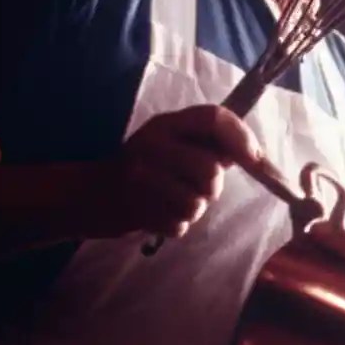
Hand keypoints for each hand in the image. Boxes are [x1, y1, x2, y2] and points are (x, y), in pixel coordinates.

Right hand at [86, 105, 261, 239]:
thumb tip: (253, 156)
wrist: (91, 195)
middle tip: (194, 188)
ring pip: (197, 203)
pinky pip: (179, 225)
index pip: (214, 118)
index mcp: (166, 124)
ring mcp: (140, 178)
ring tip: (172, 201)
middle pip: (210, 170)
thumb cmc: (144, 167)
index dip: (241, 138)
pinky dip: (175, 225)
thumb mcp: (172, 143)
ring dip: (193, 209)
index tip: (254, 160)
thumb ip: (209, 144)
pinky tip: (158, 213)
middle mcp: (152, 145)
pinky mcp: (135, 210)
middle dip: (212, 187)